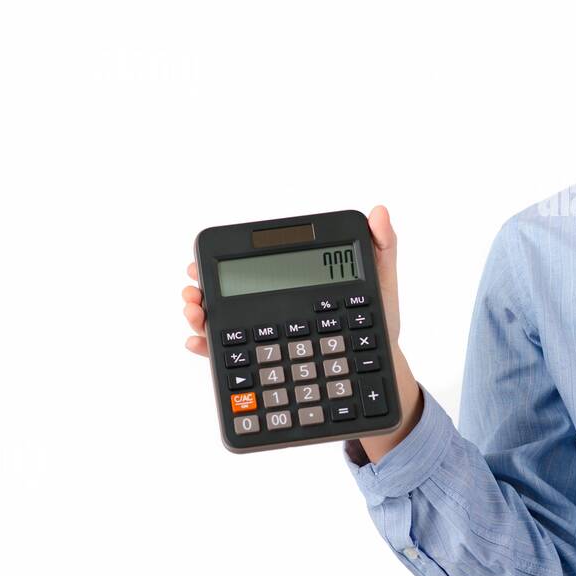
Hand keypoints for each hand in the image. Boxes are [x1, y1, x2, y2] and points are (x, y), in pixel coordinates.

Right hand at [181, 208, 423, 458]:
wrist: (379, 365)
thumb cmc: (376, 320)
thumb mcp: (380, 280)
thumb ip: (381, 245)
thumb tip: (380, 210)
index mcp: (293, 282)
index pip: (252, 265)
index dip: (223, 261)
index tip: (199, 264)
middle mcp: (273, 307)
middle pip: (226, 294)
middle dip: (201, 292)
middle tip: (194, 294)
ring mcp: (268, 336)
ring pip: (223, 324)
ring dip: (200, 318)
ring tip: (197, 317)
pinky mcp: (268, 364)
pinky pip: (232, 360)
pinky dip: (209, 350)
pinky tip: (200, 345)